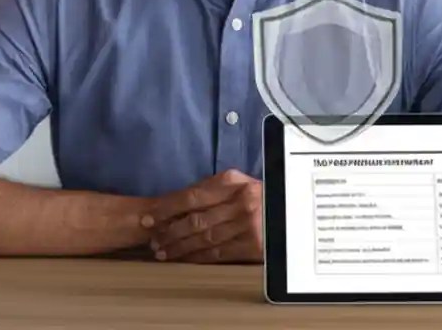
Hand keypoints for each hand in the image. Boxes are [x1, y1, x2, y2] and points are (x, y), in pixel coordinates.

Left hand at [141, 169, 262, 263]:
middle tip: (153, 240)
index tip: (148, 218)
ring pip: (204, 239)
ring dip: (180, 247)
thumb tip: (177, 203)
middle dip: (169, 232)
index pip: (191, 196)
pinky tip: (184, 259)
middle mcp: (239, 203)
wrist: (292, 210)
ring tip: (163, 252)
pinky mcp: (253, 246)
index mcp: (232, 182)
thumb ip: (212, 189)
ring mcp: (247, 226)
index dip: (166, 209)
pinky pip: (218, 253)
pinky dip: (198, 257)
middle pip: (195, 220)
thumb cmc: (259, 195)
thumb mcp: (238, 182)